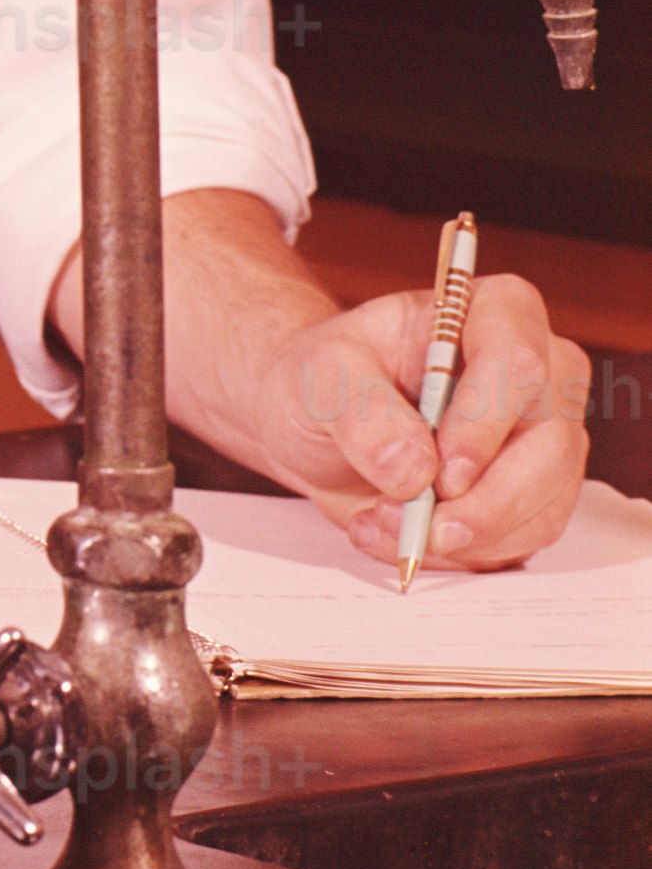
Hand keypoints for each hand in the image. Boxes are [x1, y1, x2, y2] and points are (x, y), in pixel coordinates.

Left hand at [134, 191, 589, 567]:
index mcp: (493, 313)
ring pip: (544, 503)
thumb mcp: (318, 375)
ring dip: (465, 535)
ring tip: (383, 525)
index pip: (519, 362)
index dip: (483, 424)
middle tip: (417, 526)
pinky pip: (523, 538)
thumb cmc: (329, 377)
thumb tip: (413, 468)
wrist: (323, 424)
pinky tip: (404, 539)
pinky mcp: (535, 495)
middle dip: (483, 503)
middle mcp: (538, 373)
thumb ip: (360, 410)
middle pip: (551, 444)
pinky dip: (463, 554)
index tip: (438, 474)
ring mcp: (543, 437)